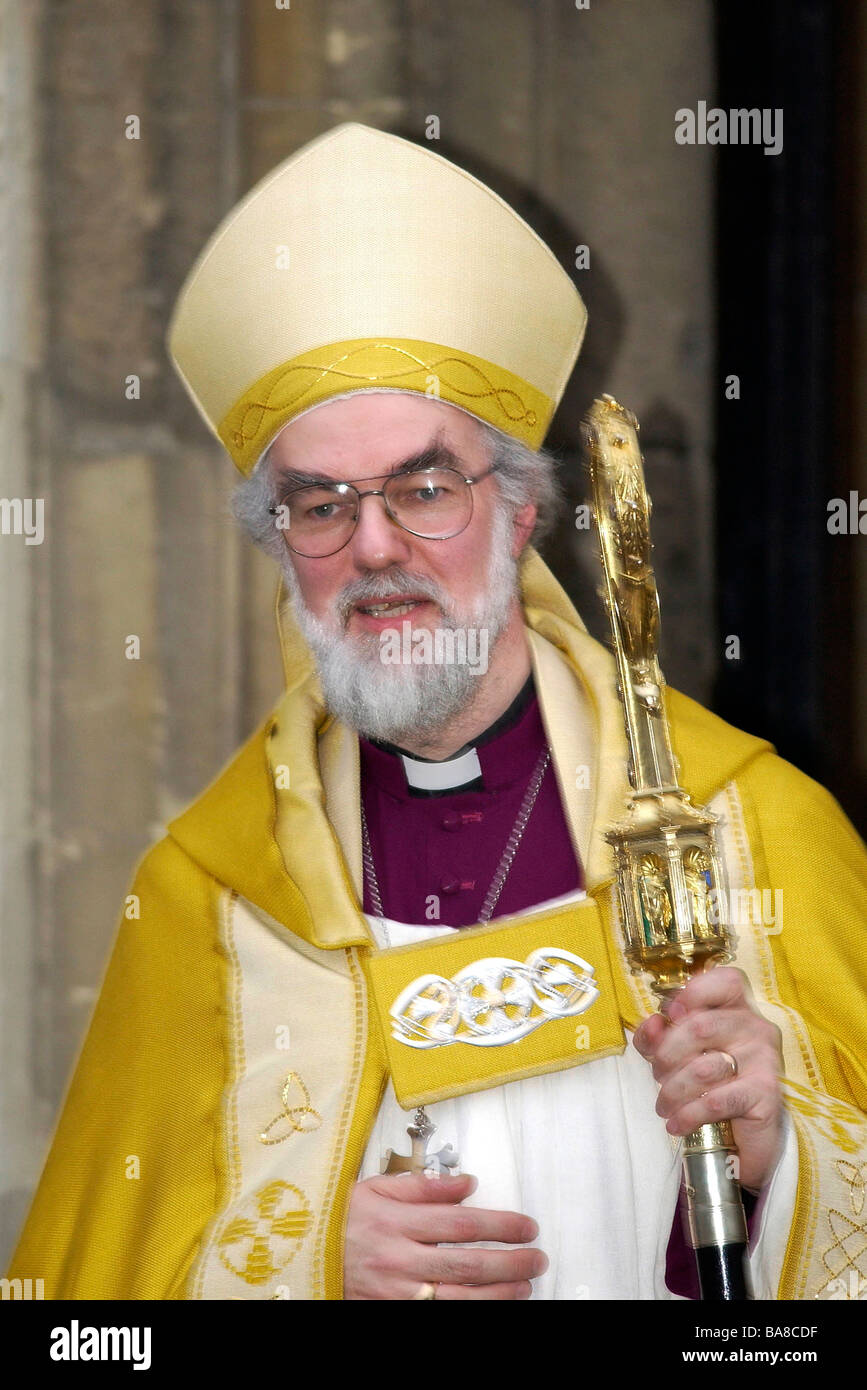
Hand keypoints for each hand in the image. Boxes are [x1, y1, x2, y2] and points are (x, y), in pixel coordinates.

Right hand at [343, 1171, 547, 1299]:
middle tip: (537, 1258)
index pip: (460, 1223)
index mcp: (397, 1220)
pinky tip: (490, 1305)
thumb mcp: (377, 1188)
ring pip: (457, 1297)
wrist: (300, 1251)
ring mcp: (395, 1291)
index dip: (499, 1225)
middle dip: (509, 1262)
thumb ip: (425, 1186)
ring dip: (497, 1294)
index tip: (526, 1225)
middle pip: (465, 1263)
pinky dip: (469, 1310)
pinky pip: (436, 1314)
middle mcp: (398, 1258)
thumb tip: (468, 1184)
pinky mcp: (390, 1311)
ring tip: (525, 1286)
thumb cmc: (342, 1217)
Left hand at [632, 967, 783, 1191]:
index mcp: (738, 1009)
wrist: (742, 1137)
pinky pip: (716, 1101)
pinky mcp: (766, 1093)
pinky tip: (677, 1124)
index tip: (669, 1013)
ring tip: (664, 1105)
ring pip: (704, 1068)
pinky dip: (688, 1115)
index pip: (727, 980)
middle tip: (657, 1075)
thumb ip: (658, 1036)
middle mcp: (756, 1028)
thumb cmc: (708, 1084)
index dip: (695, 991)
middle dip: (667, 1054)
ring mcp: (765, 1059)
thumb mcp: (676, 1054)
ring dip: (673, 1091)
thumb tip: (653, 1024)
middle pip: (701, 1025)